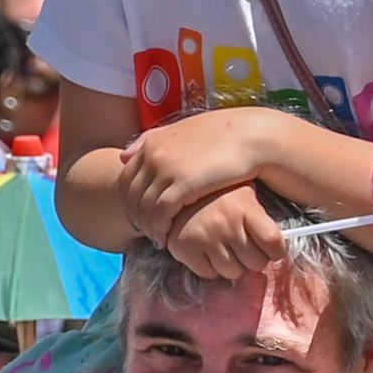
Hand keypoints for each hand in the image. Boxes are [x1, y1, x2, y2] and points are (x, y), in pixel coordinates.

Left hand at [119, 110, 285, 242]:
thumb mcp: (181, 134)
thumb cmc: (221, 137)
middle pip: (132, 197)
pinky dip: (160, 230)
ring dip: (148, 228)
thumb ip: (152, 142)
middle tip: (147, 233)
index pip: (126, 180)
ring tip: (157, 239)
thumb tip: (123, 155)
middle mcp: (154, 154)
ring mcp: (166, 169)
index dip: (130, 202)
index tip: (141, 216)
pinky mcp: (182, 186)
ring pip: (144, 209)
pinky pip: (160, 215)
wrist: (250, 137)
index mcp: (152, 142)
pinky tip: (166, 239)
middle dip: (137, 218)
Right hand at [163, 183, 289, 279]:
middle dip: (252, 259)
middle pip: (257, 263)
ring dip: (232, 266)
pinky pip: (209, 274)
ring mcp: (205, 236)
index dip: (276, 252)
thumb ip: (261, 220)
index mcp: (245, 208)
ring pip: (234, 273)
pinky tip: (207, 251)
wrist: (177, 188)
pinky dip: (210, 267)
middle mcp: (226, 222)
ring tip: (225, 248)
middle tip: (243, 247)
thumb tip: (277, 250)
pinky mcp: (185, 248)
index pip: (274, 243)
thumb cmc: (219, 196)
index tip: (271, 250)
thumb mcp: (244, 197)